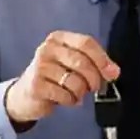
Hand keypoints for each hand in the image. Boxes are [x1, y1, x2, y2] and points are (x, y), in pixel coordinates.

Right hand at [4, 31, 118, 124]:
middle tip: (94, 87)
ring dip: (81, 92)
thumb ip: (94, 63)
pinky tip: (65, 99)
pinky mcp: (36, 85)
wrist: (25, 95)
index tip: (112, 73)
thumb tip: (114, 71)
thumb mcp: (72, 64)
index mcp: (59, 38)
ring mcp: (40, 66)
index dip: (102, 59)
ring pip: (75, 81)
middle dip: (94, 79)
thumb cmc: (53, 77)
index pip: (86, 43)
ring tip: (76, 94)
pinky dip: (70, 100)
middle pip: (82, 62)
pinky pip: (65, 95)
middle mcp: (47, 49)